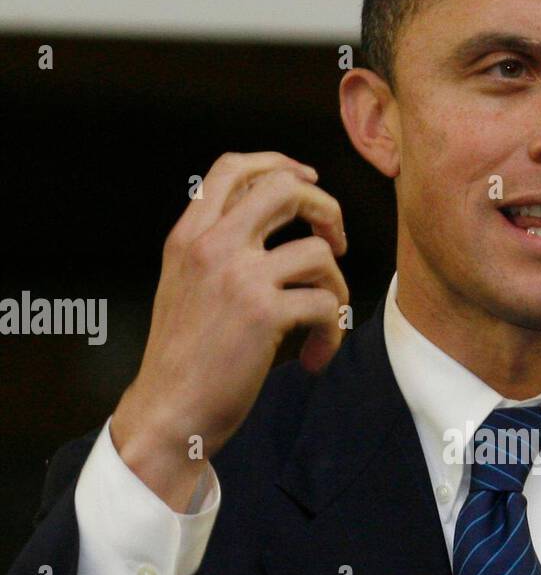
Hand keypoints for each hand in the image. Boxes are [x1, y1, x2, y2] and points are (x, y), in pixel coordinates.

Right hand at [110, 151, 348, 509]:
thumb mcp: (185, 286)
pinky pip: (325, 306)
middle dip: (325, 207)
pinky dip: (332, 334)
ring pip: (318, 251)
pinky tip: (315, 357)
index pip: (232, 168)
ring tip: (326, 318)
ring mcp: (239, 277)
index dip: (278, 163)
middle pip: (285, 189)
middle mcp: (212, 245)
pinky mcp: (264, 314)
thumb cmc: (184, 358)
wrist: (169, 410)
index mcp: (189, 236)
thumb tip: (274, 230)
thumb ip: (217, 251)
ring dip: (337, 287)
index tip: (306, 179)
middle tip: (336, 241)